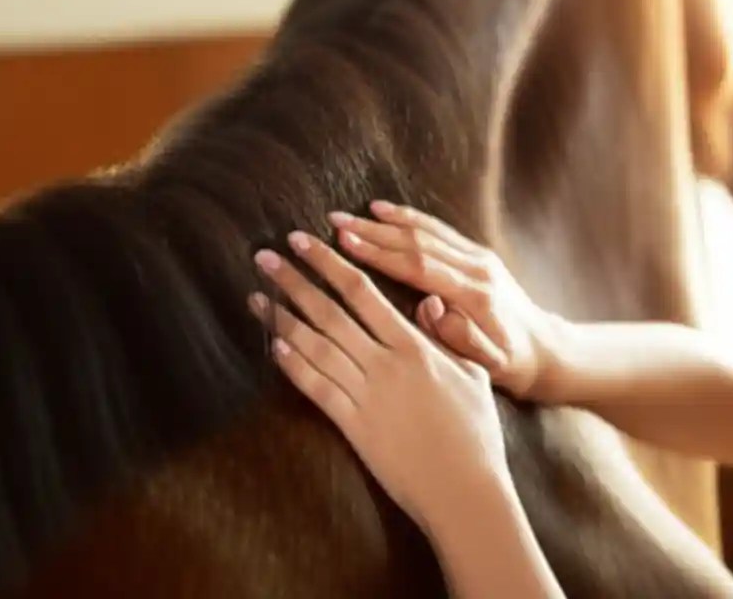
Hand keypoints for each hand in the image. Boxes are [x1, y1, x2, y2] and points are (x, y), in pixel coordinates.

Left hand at [248, 231, 512, 530]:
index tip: (305, 242)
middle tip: (264, 257)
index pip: (363, 292)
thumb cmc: (475, 434)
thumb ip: (449, 335)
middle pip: (330, 312)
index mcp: (414, 346)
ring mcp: (367, 395)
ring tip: (256, 296)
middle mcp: (386, 364)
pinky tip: (273, 346)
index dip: (330, 263)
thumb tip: (430, 301)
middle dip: (294, 281)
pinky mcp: (355, 427)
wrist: (464, 490)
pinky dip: (293, 366)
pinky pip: (317, 389)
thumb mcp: (473, 373)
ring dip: (283, 319)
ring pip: (316, 346)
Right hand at [327, 200, 568, 401]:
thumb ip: (461, 339)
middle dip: (372, 232)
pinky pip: (438, 230)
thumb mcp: (490, 365)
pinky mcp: (478, 255)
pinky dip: (409, 217)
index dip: (379, 254)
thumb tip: (432, 310)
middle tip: (333, 223)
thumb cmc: (512, 365)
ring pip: (426, 231)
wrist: (546, 350)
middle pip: (417, 242)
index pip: (418, 266)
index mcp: (474, 295)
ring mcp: (478, 258)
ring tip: (348, 214)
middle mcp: (476, 268)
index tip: (344, 243)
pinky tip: (384, 210)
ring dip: (385, 221)